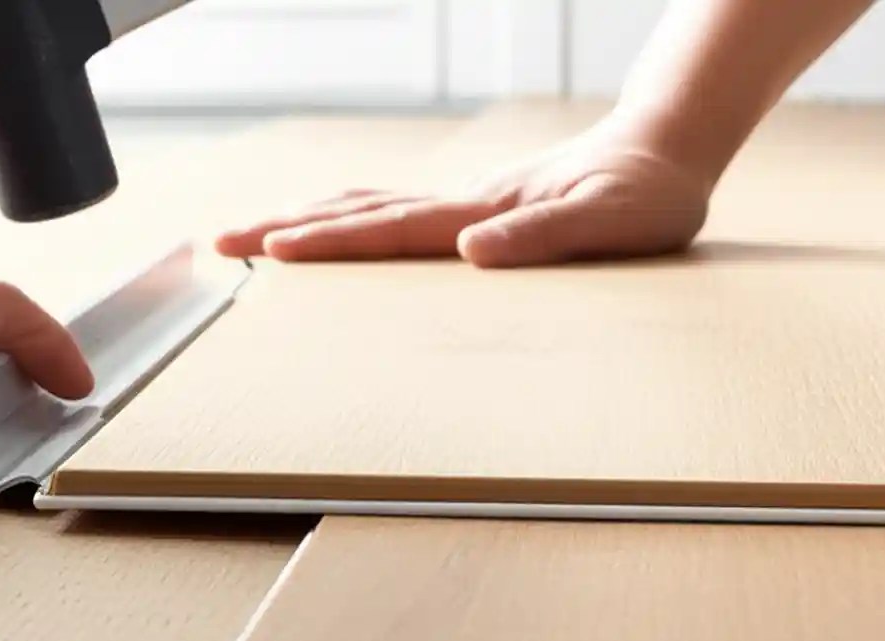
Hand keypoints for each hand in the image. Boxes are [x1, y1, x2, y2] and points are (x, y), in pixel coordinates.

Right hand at [214, 112, 712, 267]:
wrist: (661, 146)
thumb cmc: (648, 193)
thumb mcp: (613, 221)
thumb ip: (544, 234)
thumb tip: (472, 250)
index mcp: (483, 211)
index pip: (391, 229)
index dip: (330, 240)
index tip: (272, 248)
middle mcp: (461, 203)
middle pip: (356, 210)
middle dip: (285, 226)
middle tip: (223, 241)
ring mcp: (461, 202)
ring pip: (366, 206)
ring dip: (306, 219)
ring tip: (255, 234)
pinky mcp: (470, 208)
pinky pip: (390, 213)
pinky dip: (345, 219)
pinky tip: (330, 226)